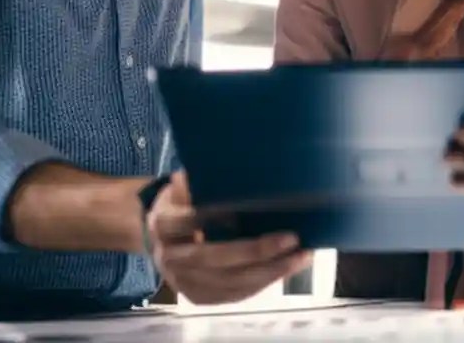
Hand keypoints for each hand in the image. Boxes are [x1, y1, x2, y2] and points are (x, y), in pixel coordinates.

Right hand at [146, 171, 312, 304]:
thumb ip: (199, 181)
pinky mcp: (198, 297)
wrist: (162, 240)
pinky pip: (233, 295)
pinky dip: (262, 283)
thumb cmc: (182, 206)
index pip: (188, 220)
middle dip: (256, 251)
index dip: (214, 216)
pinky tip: (285, 269)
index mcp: (163, 223)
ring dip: (269, 272)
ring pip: (229, 283)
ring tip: (300, 256)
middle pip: (214, 258)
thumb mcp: (182, 187)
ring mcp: (182, 282)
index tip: (246, 211)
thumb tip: (231, 165)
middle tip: (291, 238)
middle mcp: (169, 257)